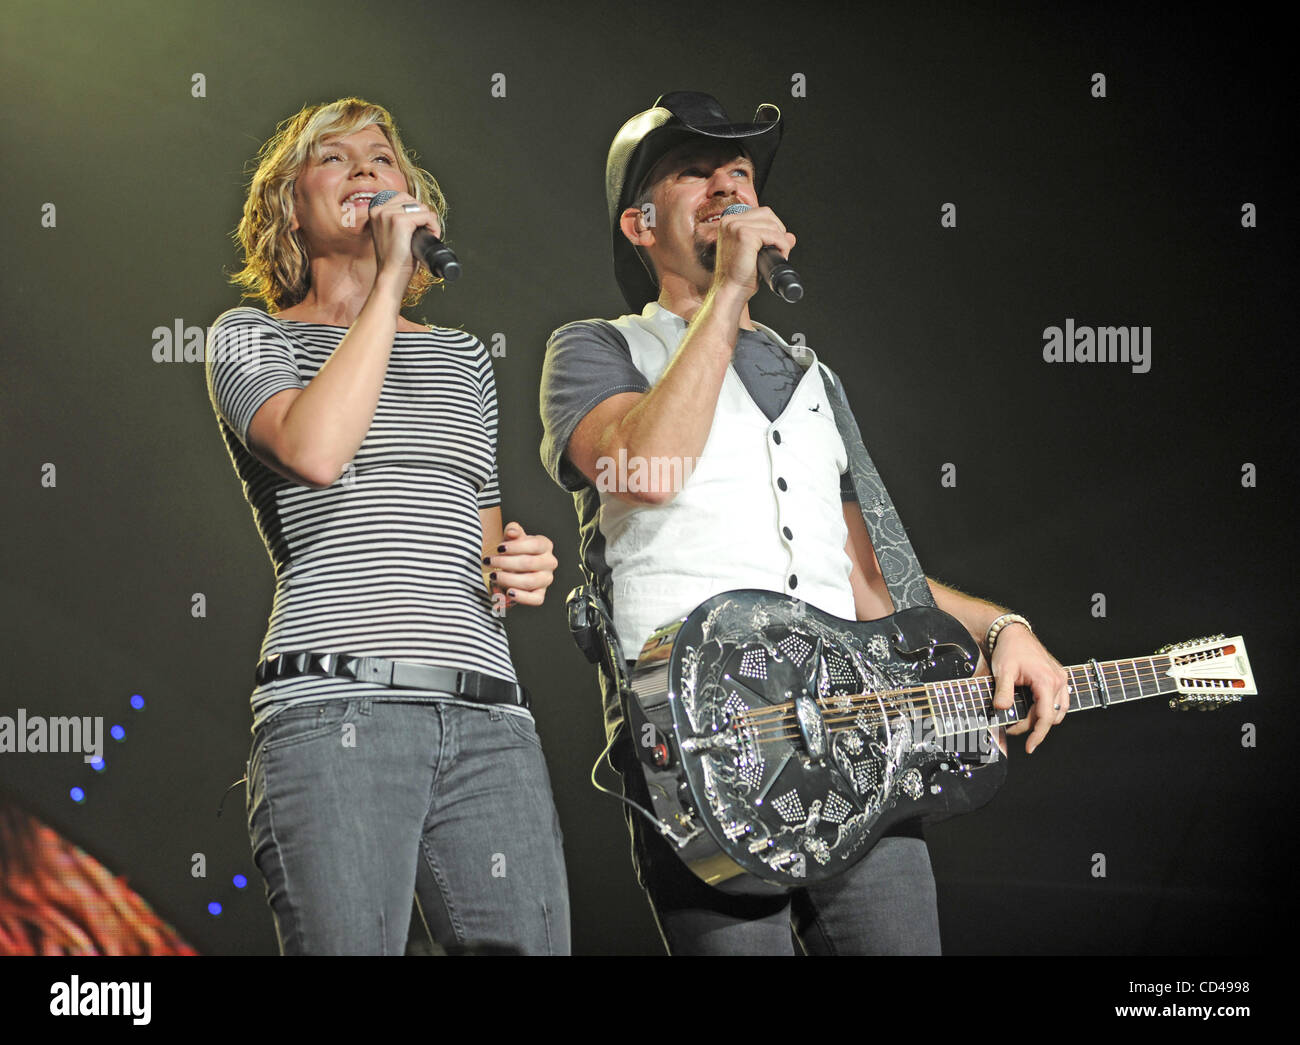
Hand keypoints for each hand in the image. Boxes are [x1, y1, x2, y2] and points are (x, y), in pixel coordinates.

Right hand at [367, 191, 441, 283]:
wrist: (391, 276)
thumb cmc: (394, 261)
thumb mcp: (392, 235)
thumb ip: (400, 221)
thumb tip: (425, 213)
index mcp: (376, 212)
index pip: (403, 198)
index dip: (416, 211)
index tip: (419, 228)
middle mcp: (380, 210)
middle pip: (413, 201)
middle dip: (423, 215)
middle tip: (425, 233)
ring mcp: (389, 215)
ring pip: (421, 207)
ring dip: (430, 221)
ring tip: (428, 235)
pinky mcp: (400, 222)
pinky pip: (427, 215)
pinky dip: (434, 226)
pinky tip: (432, 236)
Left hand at [481, 522, 556, 609]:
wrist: (510, 568)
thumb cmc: (512, 551)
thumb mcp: (511, 539)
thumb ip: (512, 531)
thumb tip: (512, 532)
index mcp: (545, 546)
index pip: (535, 545)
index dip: (516, 547)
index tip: (499, 548)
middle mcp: (549, 562)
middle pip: (530, 563)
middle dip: (506, 563)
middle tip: (490, 562)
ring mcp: (546, 579)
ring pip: (531, 581)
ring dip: (509, 579)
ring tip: (494, 576)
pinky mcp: (540, 594)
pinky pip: (535, 599)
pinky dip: (521, 597)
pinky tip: (508, 592)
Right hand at [711, 205, 795, 299]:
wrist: (732, 290)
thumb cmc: (738, 276)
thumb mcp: (756, 253)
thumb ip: (771, 240)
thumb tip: (790, 236)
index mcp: (729, 223)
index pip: (760, 213)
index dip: (772, 227)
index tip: (774, 244)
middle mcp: (730, 222)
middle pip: (767, 214)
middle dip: (778, 231)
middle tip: (778, 250)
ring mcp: (736, 226)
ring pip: (772, 224)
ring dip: (781, 240)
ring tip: (777, 255)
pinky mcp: (745, 234)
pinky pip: (774, 234)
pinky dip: (782, 246)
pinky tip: (779, 256)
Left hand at [989, 625, 1069, 753]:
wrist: (1012, 633)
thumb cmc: (1009, 649)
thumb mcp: (1003, 671)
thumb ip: (1003, 691)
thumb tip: (1001, 710)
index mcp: (1047, 681)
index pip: (1046, 717)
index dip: (1038, 735)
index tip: (1029, 747)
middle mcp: (1058, 681)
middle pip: (1050, 716)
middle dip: (1033, 726)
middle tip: (1011, 726)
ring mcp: (1060, 679)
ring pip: (1057, 711)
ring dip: (1041, 718)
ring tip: (1020, 719)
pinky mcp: (1057, 677)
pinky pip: (1058, 701)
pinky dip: (1046, 709)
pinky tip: (1032, 709)